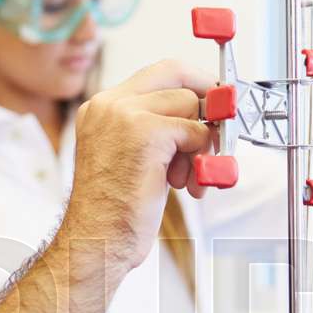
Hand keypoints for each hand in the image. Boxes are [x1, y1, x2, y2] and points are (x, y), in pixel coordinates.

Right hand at [62, 60, 212, 276]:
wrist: (96, 240)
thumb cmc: (113, 210)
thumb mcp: (130, 156)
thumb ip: (156, 129)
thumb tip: (201, 117)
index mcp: (100, 108)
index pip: (155, 72)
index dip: (190, 81)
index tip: (210, 97)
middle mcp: (108, 105)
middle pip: (175, 75)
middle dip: (205, 100)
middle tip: (216, 124)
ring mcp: (125, 115)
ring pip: (189, 104)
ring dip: (199, 143)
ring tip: (185, 177)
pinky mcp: (146, 133)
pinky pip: (196, 132)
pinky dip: (200, 158)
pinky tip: (184, 183)